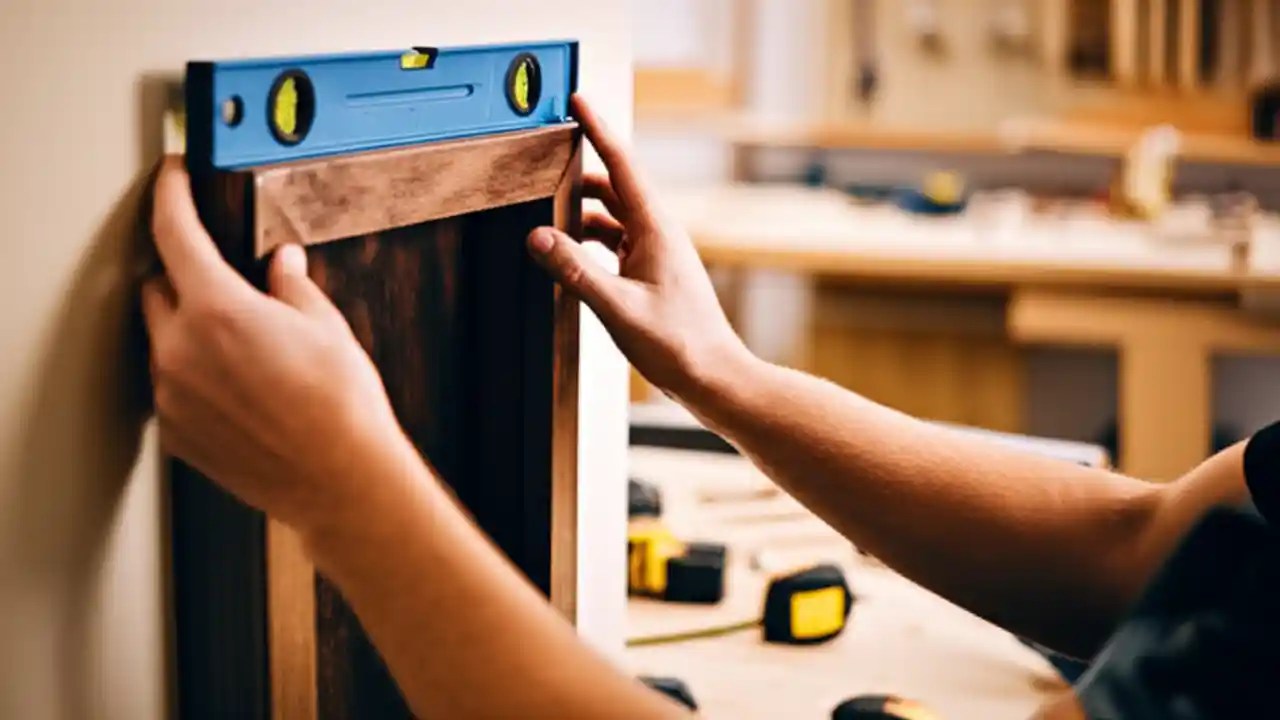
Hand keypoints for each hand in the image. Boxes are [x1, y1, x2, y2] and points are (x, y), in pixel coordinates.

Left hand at [142, 157, 412, 531]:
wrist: (343, 481)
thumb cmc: (342, 407)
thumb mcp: (325, 327)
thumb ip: (290, 286)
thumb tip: (280, 264)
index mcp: (219, 310)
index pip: (175, 232)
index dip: (171, 195)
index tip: (172, 178)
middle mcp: (181, 350)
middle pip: (158, 289)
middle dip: (188, 280)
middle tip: (234, 291)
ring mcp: (172, 395)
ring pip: (163, 341)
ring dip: (190, 333)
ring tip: (249, 355)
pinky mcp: (177, 432)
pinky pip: (171, 387)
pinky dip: (194, 379)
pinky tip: (242, 391)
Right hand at [526, 96, 749, 399]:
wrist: (714, 378)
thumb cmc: (678, 345)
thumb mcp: (617, 307)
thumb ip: (574, 271)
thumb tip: (537, 237)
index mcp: (656, 230)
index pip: (621, 165)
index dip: (598, 130)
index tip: (578, 103)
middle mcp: (659, 235)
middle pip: (614, 188)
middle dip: (579, 175)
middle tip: (545, 167)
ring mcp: (657, 255)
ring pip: (614, 219)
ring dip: (582, 214)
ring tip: (548, 218)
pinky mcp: (654, 276)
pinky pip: (617, 245)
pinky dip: (591, 243)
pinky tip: (572, 258)